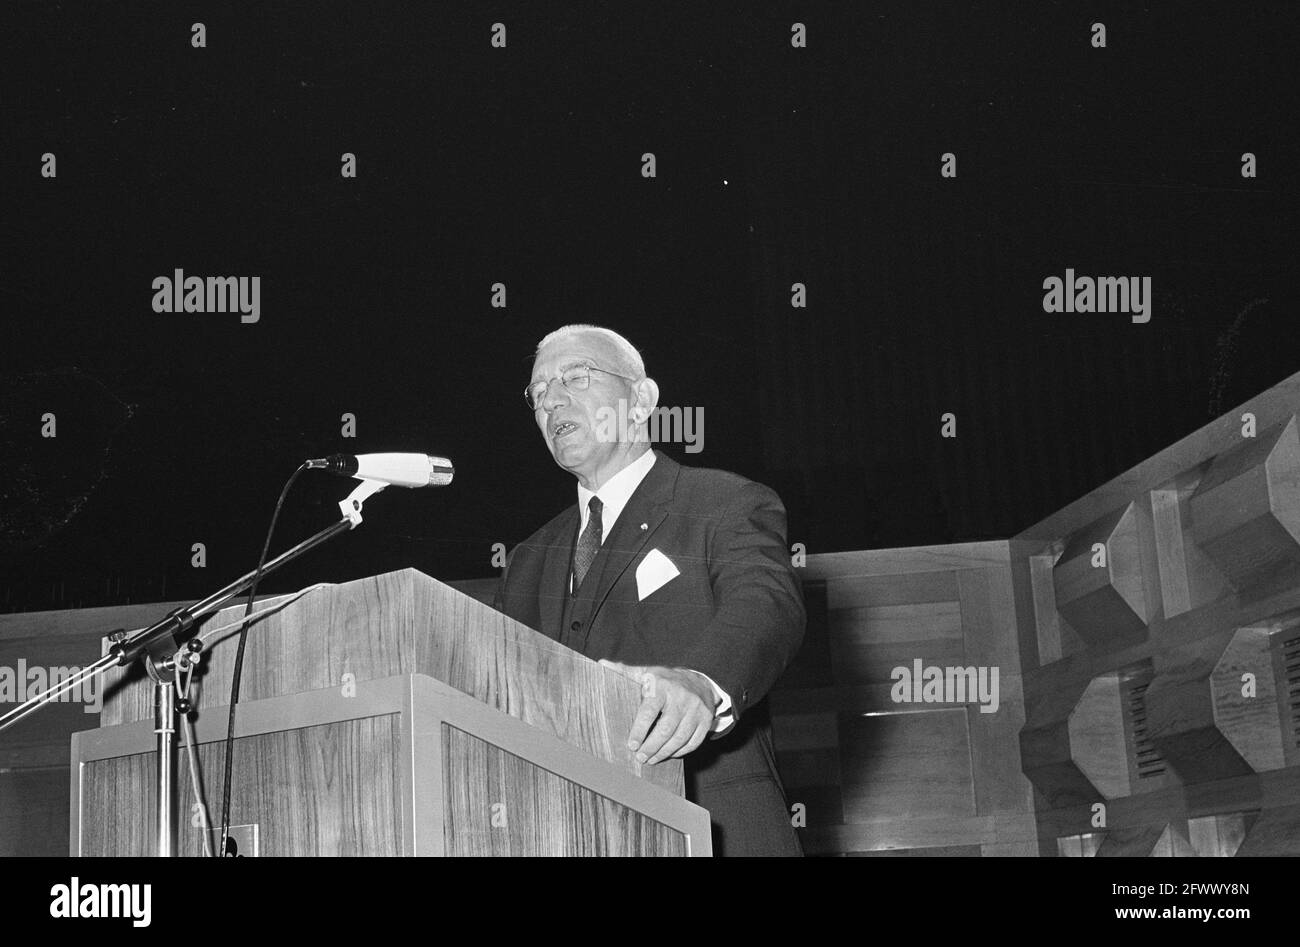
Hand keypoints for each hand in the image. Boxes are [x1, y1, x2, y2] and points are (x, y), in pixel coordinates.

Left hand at [598, 661, 716, 763]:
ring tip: (651, 759)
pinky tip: (669, 754)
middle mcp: (681, 697)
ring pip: (680, 738)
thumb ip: (624, 672)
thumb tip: (601, 664)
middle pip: (666, 729)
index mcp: (662, 686)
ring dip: (664, 752)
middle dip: (651, 746)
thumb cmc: (664, 681)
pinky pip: (693, 741)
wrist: (698, 681)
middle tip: (640, 757)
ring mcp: (696, 709)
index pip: (650, 711)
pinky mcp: (706, 720)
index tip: (632, 745)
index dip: (640, 730)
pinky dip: (680, 752)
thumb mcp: (645, 673)